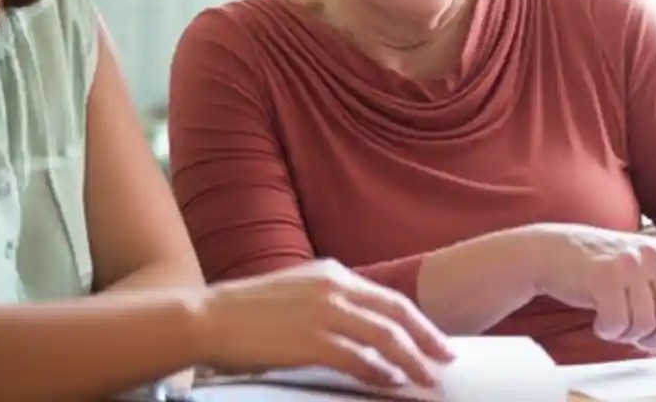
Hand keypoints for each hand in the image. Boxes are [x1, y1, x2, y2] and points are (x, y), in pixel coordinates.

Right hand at [198, 259, 454, 386]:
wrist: (208, 316)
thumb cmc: (249, 312)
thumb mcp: (298, 292)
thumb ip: (331, 302)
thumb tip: (364, 328)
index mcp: (333, 273)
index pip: (389, 298)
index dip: (417, 321)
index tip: (435, 340)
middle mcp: (335, 287)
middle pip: (396, 314)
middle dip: (427, 339)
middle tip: (447, 360)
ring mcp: (324, 312)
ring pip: (384, 338)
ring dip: (411, 362)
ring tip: (426, 380)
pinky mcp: (311, 339)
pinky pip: (359, 358)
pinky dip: (380, 373)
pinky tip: (391, 383)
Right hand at [525, 223, 655, 364]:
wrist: (552, 250)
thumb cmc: (599, 267)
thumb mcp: (642, 270)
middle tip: (636, 335)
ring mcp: (632, 262)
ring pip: (646, 324)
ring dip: (627, 334)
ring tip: (612, 319)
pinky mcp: (607, 275)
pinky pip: (618, 323)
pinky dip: (607, 330)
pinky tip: (598, 316)